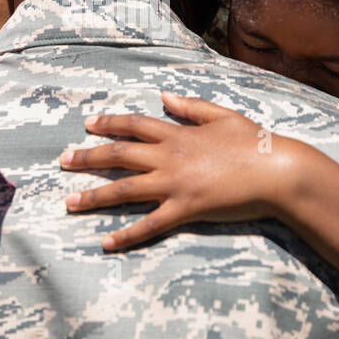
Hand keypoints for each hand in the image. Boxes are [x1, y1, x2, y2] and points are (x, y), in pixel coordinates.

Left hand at [60, 91, 297, 250]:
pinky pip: (149, 225)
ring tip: (69, 202)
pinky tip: (106, 242)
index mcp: (177, 134)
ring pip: (123, 190)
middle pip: (117, 156)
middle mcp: (168, 158)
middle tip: (62, 161)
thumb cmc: (254, 142)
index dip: (108, 123)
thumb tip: (164, 96)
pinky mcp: (185, 210)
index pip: (133, 125)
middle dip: (86, 158)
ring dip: (93, 196)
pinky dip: (126, 235)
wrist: (276, 172)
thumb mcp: (222, 115)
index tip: (88, 125)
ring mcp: (174, 185)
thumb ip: (190, 107)